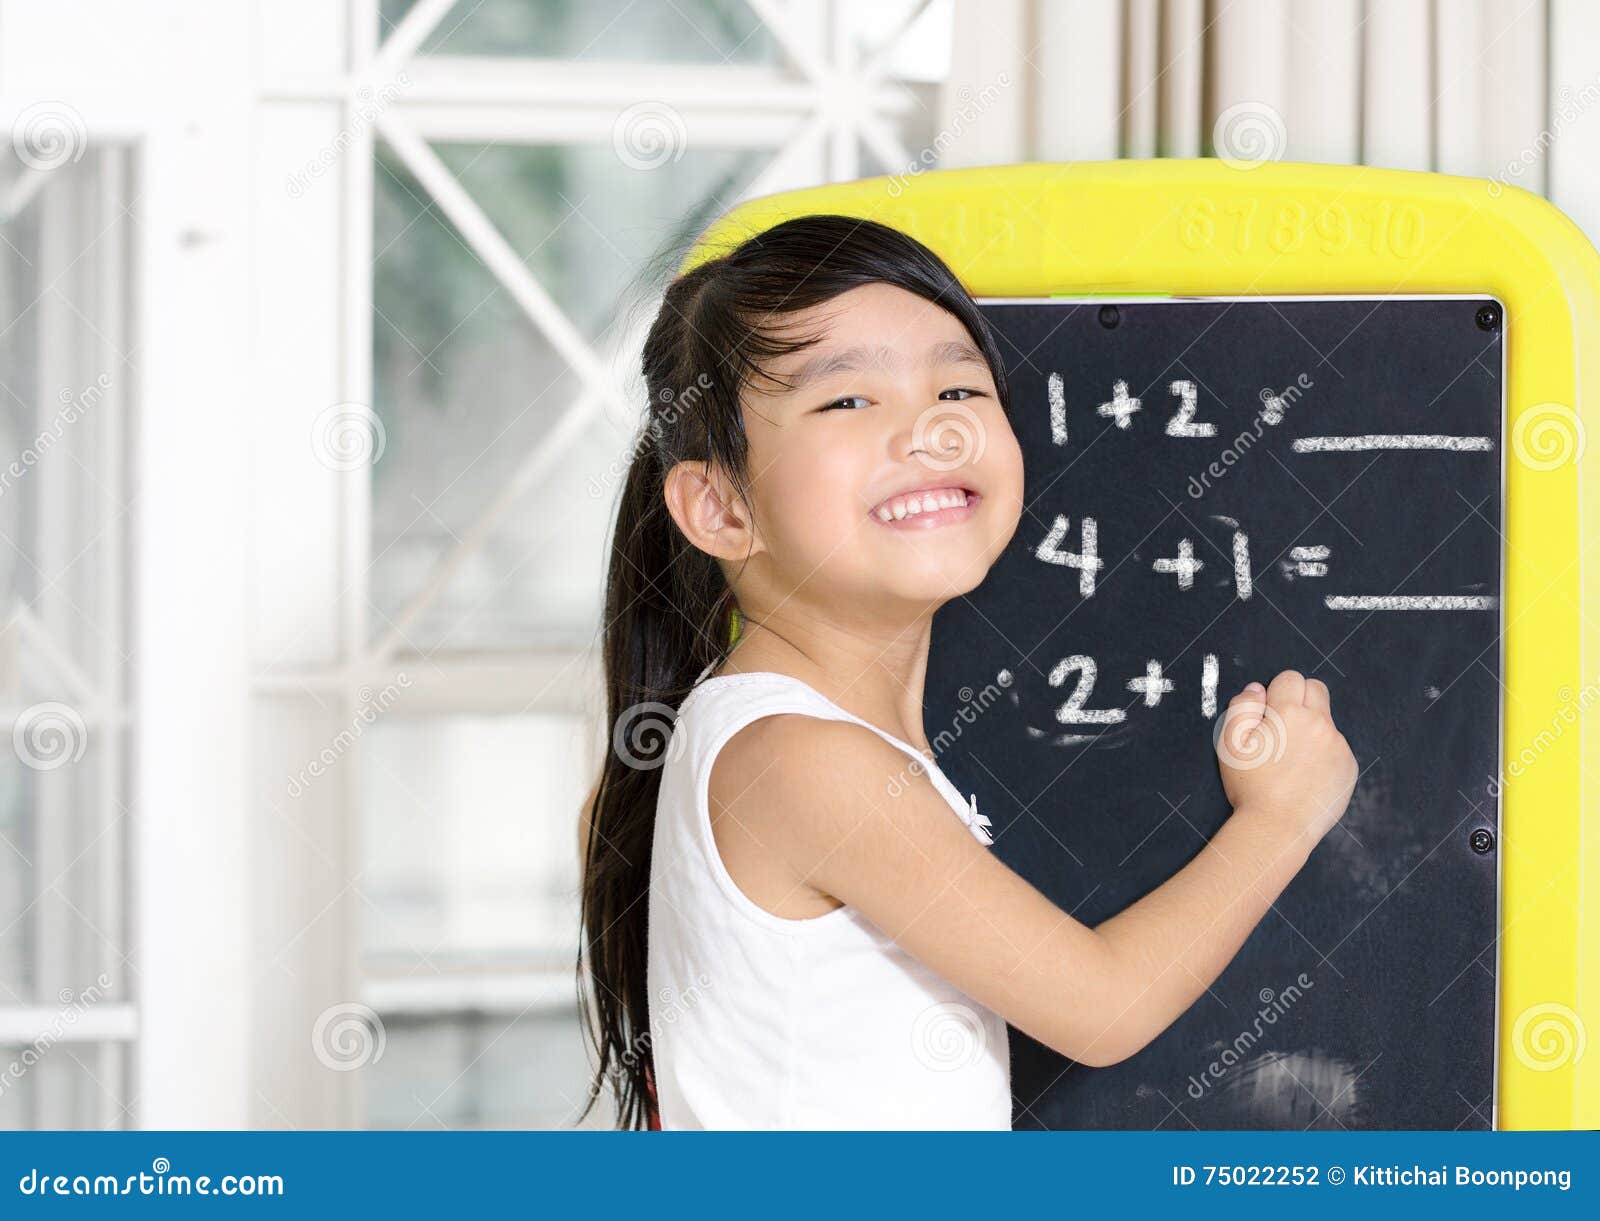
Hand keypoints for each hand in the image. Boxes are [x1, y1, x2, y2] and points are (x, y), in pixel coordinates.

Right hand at [1214, 669, 1357, 847]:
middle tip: (1282, 726)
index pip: (1291, 678)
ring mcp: (1339, 746)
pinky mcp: (1349, 767)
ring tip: (1291, 759)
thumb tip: (1258, 689)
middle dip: (1300, 698)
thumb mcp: (1230, 742)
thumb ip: (1242, 707)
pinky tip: (1305, 775)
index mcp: (1290, 713)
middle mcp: (1321, 724)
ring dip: (1311, 729)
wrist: (1278, 827)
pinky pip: (1337, 748)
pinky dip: (1323, 754)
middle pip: (1317, 689)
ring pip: (1327, 721)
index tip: (1268, 713)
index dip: (1276, 692)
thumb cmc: (1251, 786)